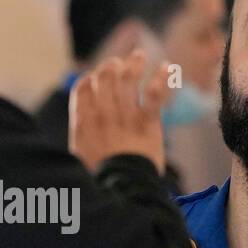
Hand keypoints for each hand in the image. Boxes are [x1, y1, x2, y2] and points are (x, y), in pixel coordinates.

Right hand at [68, 51, 172, 172]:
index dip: (91, 78)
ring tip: (141, 56)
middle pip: (105, 76)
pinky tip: (168, 67)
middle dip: (112, 66)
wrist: (122, 191)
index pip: (83, 86)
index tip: (98, 80)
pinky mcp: (147, 122)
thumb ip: (81, 135)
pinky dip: (162, 77)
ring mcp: (124, 115)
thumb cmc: (101, 179)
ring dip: (135, 63)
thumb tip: (81, 122)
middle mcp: (102, 113)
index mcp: (83, 121)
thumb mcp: (79, 157)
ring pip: (128, 77)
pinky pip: (155, 93)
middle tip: (120, 65)